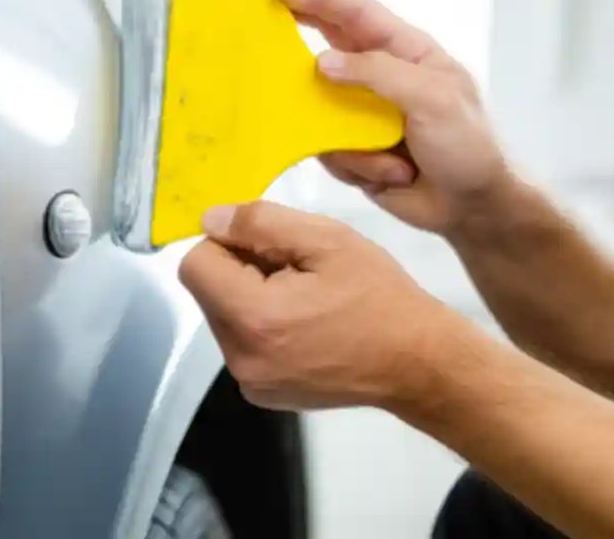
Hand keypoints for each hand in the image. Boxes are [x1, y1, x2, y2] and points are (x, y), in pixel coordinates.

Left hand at [178, 200, 469, 410]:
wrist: (419, 364)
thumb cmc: (379, 297)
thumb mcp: (327, 240)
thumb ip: (259, 223)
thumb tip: (210, 219)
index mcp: (253, 318)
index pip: (194, 265)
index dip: (226, 243)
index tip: (268, 243)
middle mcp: (241, 358)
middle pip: (207, 292)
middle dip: (241, 270)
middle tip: (297, 269)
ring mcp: (251, 382)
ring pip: (223, 315)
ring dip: (250, 297)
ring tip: (306, 297)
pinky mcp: (263, 393)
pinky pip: (242, 343)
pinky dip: (262, 326)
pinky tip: (305, 324)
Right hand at [273, 0, 511, 234]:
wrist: (474, 208)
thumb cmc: (468, 146)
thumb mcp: (433, 99)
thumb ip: (378, 74)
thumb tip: (320, 62)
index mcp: (405, 51)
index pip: (355, 12)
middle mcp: (378, 77)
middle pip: (325, 49)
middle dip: (295, 48)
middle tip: (260, 39)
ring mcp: (362, 115)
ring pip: (319, 112)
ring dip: (348, 140)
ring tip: (393, 157)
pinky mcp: (351, 151)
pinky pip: (327, 151)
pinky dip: (358, 167)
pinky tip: (395, 175)